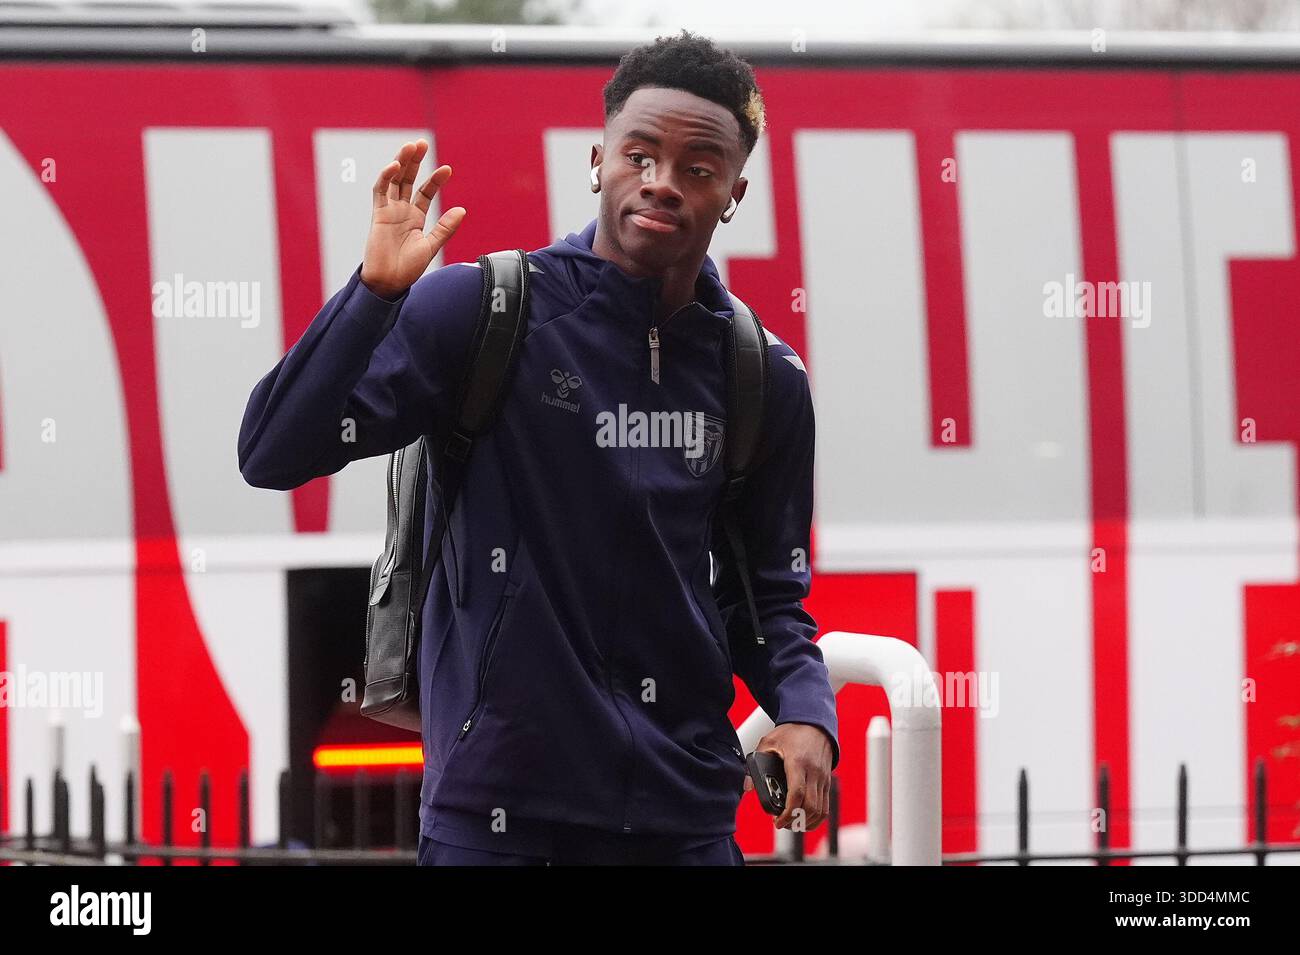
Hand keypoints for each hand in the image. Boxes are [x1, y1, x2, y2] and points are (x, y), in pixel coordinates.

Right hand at [360, 139, 465, 299]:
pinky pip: (380, 191)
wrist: (389, 282)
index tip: (447, 169)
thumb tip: (462, 209)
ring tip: (411, 146)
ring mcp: (389, 211)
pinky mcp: (378, 214)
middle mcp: (402, 210)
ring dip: (402, 162)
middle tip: (423, 143)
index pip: (425, 192)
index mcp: (415, 217)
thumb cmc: (408, 268)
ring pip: (394, 180)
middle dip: (415, 161)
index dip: (435, 180)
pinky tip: (395, 166)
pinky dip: (386, 177)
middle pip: (408, 179)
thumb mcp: (431, 246)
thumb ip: (445, 228)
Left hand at [743, 722, 832, 831]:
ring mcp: (823, 777)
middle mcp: (814, 771)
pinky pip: (826, 806)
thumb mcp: (768, 742)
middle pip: (810, 806)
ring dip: (806, 822)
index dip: (788, 812)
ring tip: (792, 824)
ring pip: (820, 810)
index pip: (797, 793)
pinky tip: (805, 820)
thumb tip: (747, 787)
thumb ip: (756, 763)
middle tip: (782, 824)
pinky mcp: (827, 781)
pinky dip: (816, 818)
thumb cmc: (790, 732)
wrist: (814, 722)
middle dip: (795, 821)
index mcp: (798, 762)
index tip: (777, 821)